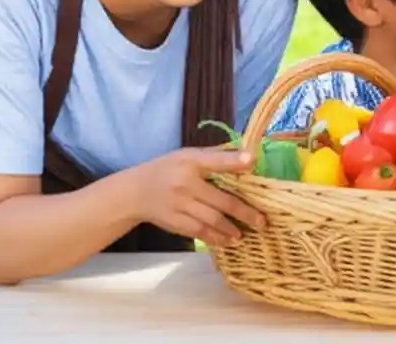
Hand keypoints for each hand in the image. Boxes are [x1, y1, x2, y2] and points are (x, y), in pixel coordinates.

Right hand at [131, 148, 265, 249]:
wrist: (133, 192)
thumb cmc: (167, 170)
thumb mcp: (186, 156)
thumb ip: (214, 156)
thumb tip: (247, 157)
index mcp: (190, 162)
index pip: (215, 160)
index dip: (234, 161)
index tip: (253, 161)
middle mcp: (185, 183)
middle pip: (220, 200)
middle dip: (244, 212)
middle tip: (262, 221)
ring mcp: (179, 205)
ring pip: (211, 220)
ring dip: (231, 229)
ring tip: (245, 234)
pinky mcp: (174, 222)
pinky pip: (198, 232)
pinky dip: (214, 237)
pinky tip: (227, 240)